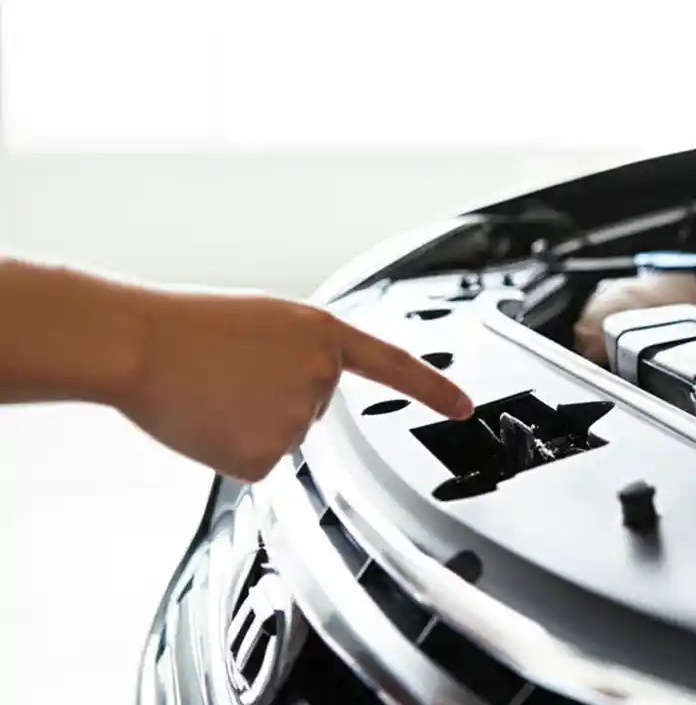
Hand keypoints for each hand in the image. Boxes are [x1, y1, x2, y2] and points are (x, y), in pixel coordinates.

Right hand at [113, 291, 472, 481]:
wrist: (141, 344)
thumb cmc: (191, 329)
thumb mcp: (266, 324)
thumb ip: (304, 354)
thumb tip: (307, 397)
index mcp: (323, 334)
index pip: (394, 366)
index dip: (434, 389)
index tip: (465, 408)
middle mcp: (322, 377)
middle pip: (313, 409)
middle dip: (274, 398)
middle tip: (231, 374)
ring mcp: (298, 420)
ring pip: (284, 437)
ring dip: (250, 422)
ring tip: (215, 390)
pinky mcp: (268, 457)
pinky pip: (259, 462)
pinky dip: (234, 450)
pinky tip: (211, 420)